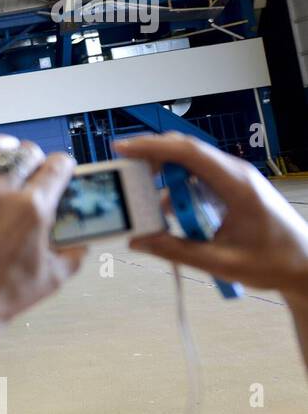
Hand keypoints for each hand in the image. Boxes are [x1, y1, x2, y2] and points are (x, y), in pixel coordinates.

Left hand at [0, 136, 85, 342]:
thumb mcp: (53, 278)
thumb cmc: (2, 297)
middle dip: (36, 157)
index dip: (64, 165)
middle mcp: (1, 193)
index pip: (57, 167)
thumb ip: (74, 253)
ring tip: (7, 152)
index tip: (61, 169)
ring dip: (5, 146)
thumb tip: (82, 240)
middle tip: (34, 167)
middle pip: (26, 153)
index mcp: (33, 209)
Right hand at [114, 133, 307, 306]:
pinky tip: (167, 212)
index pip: (189, 153)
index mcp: (236, 186)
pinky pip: (197, 179)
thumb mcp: (220, 262)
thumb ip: (176, 250)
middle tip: (124, 172)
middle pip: (185, 151)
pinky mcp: (231, 188)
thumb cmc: (272, 262)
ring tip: (143, 200)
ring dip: (163, 178)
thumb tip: (139, 240)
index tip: (123, 150)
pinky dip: (177, 190)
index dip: (153, 147)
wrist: (304, 265)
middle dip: (151, 157)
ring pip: (189, 165)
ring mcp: (234, 179)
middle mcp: (235, 174)